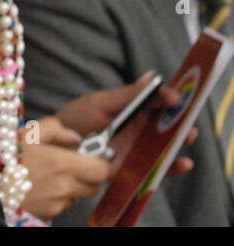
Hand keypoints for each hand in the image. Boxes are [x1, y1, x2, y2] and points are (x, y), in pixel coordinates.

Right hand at [21, 115, 112, 220]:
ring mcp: (56, 203)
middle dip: (88, 174)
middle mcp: (63, 187)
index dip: (101, 161)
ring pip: (79, 195)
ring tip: (50, 174)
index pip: (102, 169)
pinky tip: (40, 186)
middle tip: (72, 163)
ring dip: (73, 185)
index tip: (94, 155)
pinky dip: (58, 196)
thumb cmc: (2, 156)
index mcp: (60, 163)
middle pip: (95, 185)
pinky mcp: (49, 214)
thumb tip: (74, 137)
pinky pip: (63, 204)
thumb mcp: (26, 132)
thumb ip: (55, 128)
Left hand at [57, 72, 197, 177]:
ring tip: (187, 137)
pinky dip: (172, 167)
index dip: (169, 97)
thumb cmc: (76, 120)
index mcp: (133, 107)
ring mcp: (139, 148)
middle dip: (181, 120)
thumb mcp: (100, 104)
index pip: (158, 100)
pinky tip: (182, 163)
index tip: (176, 98)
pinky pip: (158, 169)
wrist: (58, 148)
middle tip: (187, 119)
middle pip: (168, 122)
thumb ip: (127, 95)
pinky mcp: (135, 168)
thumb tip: (153, 76)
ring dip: (180, 141)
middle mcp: (140, 127)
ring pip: (167, 145)